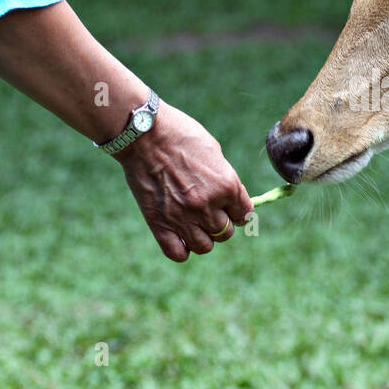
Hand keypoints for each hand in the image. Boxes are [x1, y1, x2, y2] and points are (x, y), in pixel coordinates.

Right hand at [117, 101, 253, 260]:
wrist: (143, 134)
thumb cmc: (180, 135)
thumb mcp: (214, 152)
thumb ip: (225, 180)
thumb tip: (231, 199)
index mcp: (226, 185)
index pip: (244, 215)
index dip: (238, 212)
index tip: (230, 208)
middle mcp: (207, 205)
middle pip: (226, 233)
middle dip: (221, 223)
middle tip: (208, 212)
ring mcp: (183, 217)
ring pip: (205, 246)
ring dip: (203, 237)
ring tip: (194, 224)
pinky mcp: (159, 224)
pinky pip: (178, 254)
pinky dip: (182, 249)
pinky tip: (180, 236)